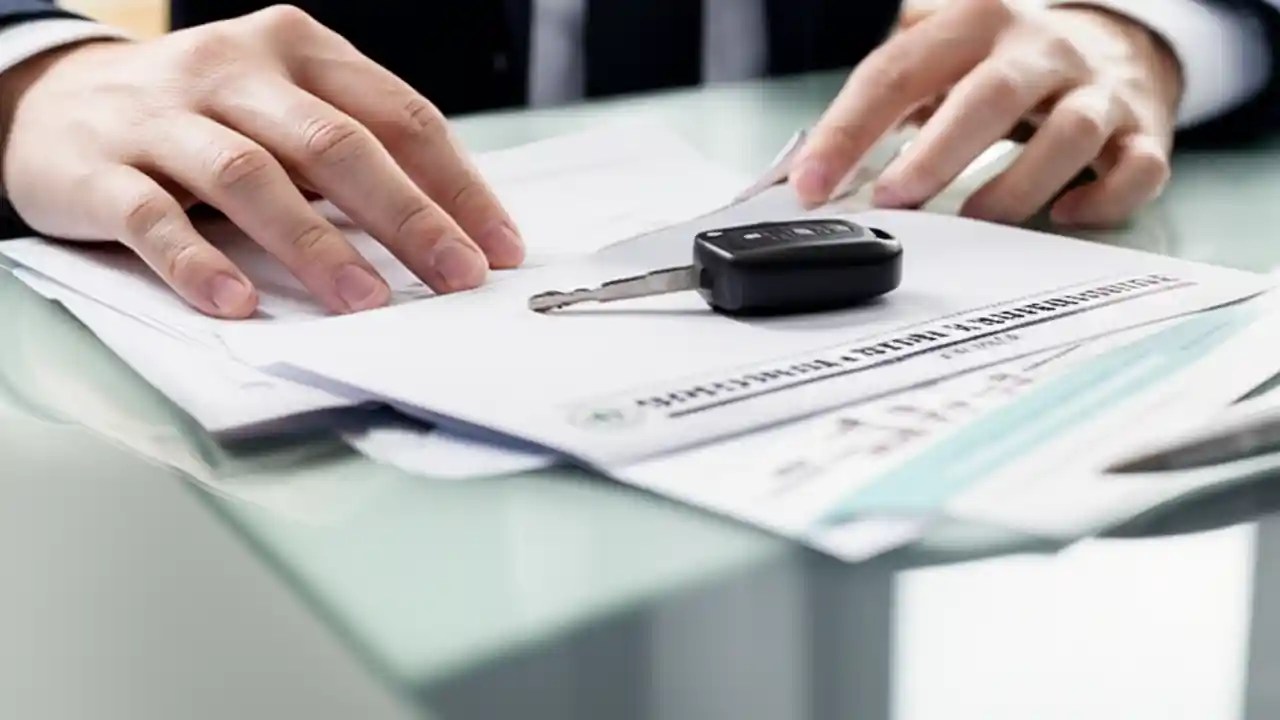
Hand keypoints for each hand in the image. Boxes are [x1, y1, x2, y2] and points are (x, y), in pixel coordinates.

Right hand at [0, 6, 522, 317]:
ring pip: (250, 177)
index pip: (398, 116)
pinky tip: (238, 302)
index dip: (456, 186)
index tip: (497, 248)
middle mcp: (234, 71)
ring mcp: (164, 116)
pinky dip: (198, 262)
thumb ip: (352, 149)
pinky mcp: (100, 167)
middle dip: (407, 217)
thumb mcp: (282, 106)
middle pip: (335, 145)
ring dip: (313, 244)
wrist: (51, 98)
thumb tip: (449, 229)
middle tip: (456, 277)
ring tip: (364, 301)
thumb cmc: (200, 114)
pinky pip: (154, 217)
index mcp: (298, 49)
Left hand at [792, 0, 1182, 226]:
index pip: (897, 73)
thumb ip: (880, 97)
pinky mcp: (1141, 131)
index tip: (810, 184)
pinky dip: (1103, 200)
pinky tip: (1064, 216)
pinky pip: (1136, 169)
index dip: (847, 132)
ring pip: (1067, 136)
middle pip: (989, 96)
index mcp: (974, 22)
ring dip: (1016, 187)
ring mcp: (1095, 90)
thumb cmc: (1005, 60)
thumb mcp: (940, 52)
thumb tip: (804, 167)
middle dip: (936, 153)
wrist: (1115, 40)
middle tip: (893, 200)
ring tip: (974, 221)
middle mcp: (1039, 50)